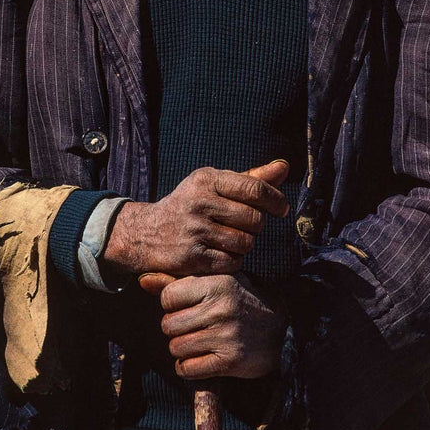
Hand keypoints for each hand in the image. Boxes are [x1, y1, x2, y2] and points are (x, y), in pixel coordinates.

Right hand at [103, 160, 289, 278]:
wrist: (145, 232)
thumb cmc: (190, 205)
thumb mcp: (214, 185)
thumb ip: (251, 178)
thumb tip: (285, 167)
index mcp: (206, 179)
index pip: (254, 189)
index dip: (275, 200)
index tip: (281, 208)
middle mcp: (199, 202)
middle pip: (254, 219)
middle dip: (255, 225)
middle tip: (242, 225)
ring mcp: (194, 230)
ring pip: (245, 243)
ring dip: (244, 245)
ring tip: (228, 239)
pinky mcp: (191, 257)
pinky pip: (232, 262)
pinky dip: (232, 261)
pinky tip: (219, 253)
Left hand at [138, 272, 286, 379]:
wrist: (283, 329)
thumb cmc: (241, 300)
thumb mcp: (216, 282)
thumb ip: (178, 281)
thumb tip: (142, 279)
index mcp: (217, 283)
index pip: (168, 296)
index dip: (172, 304)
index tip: (185, 307)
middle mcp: (221, 308)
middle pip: (169, 325)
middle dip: (175, 329)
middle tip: (192, 327)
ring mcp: (225, 335)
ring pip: (176, 348)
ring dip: (182, 349)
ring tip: (197, 342)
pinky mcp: (229, 361)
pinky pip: (188, 369)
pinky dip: (188, 368)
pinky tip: (199, 360)